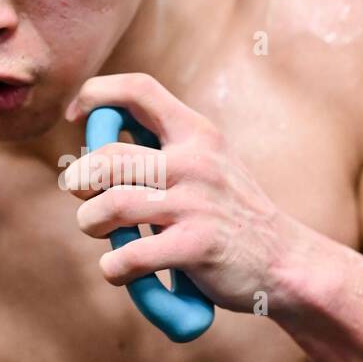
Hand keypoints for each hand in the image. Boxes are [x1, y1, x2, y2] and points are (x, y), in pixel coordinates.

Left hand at [63, 73, 295, 313]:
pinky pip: (129, 256)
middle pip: (107, 158)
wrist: (287, 263)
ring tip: (102, 234)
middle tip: (83, 196)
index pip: (138, 90)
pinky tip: (122, 271)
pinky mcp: (197, 247)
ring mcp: (197, 204)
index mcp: (198, 133)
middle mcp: (196, 162)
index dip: (95, 94)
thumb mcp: (209, 165)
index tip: (75, 116)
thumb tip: (95, 150)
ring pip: (110, 207)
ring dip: (91, 224)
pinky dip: (114, 268)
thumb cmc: (233, 216)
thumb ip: (163, 152)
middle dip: (80, 181)